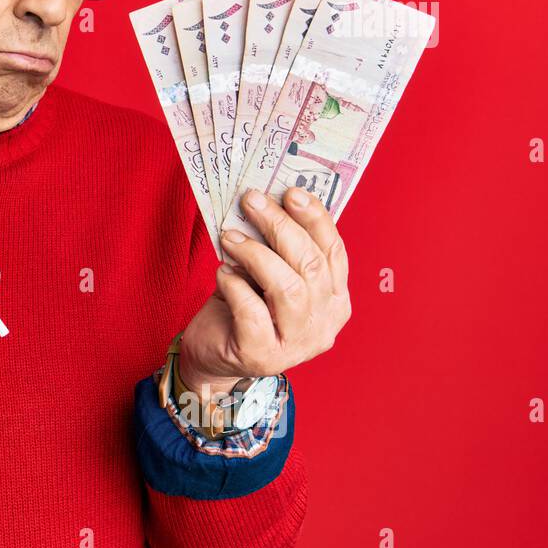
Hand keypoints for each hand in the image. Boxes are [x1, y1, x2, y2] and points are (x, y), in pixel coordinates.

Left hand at [177, 187, 352, 399]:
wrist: (212, 354)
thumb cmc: (243, 307)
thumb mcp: (267, 275)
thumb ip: (279, 249)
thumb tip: (268, 202)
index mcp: (334, 300)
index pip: (334, 253)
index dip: (315, 220)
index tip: (291, 192)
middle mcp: (324, 324)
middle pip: (311, 266)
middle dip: (280, 226)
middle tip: (251, 201)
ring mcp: (296, 344)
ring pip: (288, 288)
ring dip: (255, 254)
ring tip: (229, 237)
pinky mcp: (263, 355)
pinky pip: (252, 311)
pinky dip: (235, 285)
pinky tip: (222, 273)